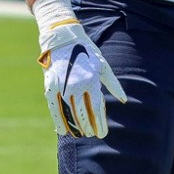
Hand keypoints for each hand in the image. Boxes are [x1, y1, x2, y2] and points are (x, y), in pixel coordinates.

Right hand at [36, 0, 123, 138]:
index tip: (103, 134)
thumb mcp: (103, 66)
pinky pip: (54, 108)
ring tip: (81, 135)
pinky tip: (63, 131)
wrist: (63, 39)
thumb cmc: (86, 52)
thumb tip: (124, 100)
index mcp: (91, 81)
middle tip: (93, 135)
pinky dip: (58, 120)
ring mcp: (62, 87)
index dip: (99, 123)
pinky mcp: (50, 86)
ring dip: (75, 127)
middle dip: (89, 127)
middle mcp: (76, 85)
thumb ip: (113, 84)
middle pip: (83, 114)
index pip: (96, 108)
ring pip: (69, 113)